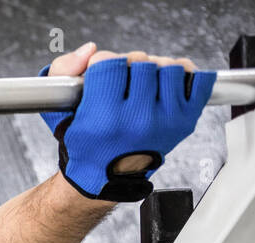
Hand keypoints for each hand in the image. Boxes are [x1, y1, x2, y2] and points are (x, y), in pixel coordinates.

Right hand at [39, 42, 214, 201]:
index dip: (101, 63)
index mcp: (103, 120)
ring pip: (169, 66)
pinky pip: (198, 79)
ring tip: (144, 83)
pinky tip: (168, 84)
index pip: (109, 64)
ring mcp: (165, 122)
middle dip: (128, 66)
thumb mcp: (56, 111)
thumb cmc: (83, 143)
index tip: (99, 74)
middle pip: (140, 61)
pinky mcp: (185, 121)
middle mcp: (137, 122)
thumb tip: (91, 51)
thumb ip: (61, 71)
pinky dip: (185, 75)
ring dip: (156, 69)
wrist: (104, 178)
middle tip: (121, 82)